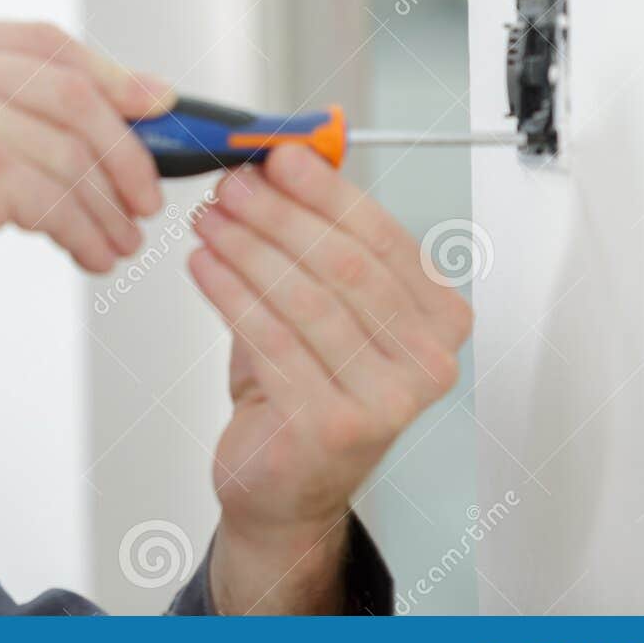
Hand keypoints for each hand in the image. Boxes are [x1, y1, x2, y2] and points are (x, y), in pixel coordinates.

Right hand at [0, 10, 172, 390]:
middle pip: (73, 91)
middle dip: (124, 148)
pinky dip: (88, 232)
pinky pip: (61, 200)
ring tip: (117, 239)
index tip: (155, 106)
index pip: (46, 42)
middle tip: (146, 194)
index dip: (113, 75)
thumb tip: (116, 106)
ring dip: (108, 205)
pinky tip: (91, 253)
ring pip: (73, 152)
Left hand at [187, 145, 473, 612]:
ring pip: (304, 299)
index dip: (327, 191)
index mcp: (441, 320)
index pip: (384, 237)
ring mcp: (384, 402)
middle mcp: (427, 363)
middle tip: (231, 186)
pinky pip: (271, 341)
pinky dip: (230, 293)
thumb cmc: (307, 389)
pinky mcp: (330, 427)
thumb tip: (284, 159)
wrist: (286, 487)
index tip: (279, 156)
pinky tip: (203, 265)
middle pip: (345, 264)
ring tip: (208, 220)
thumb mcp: (325, 305)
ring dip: (247, 248)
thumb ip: (318, 238)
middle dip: (279, 215)